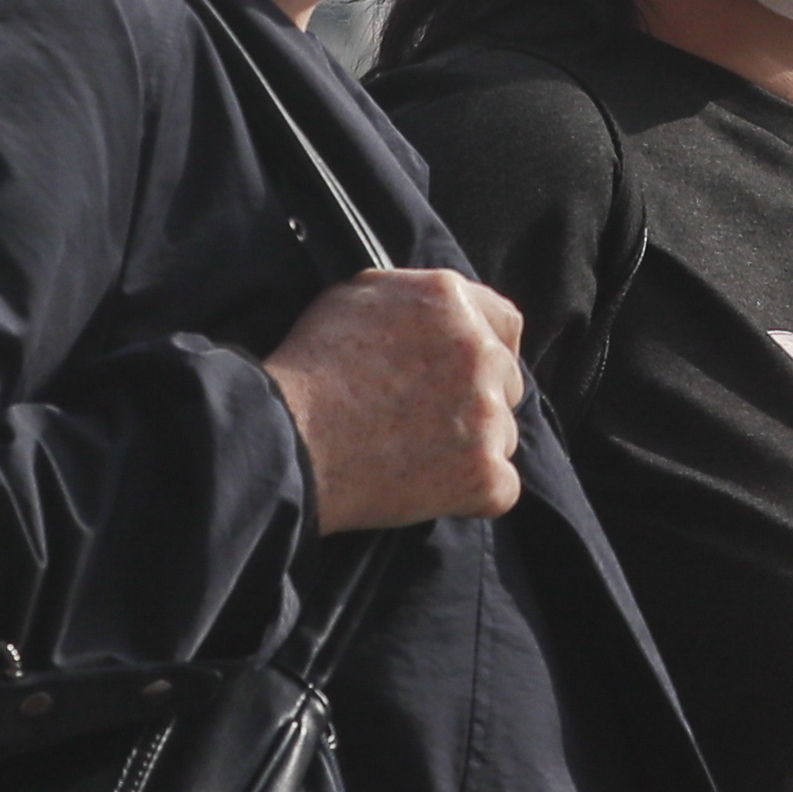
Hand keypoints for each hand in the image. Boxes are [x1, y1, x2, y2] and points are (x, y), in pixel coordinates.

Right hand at [260, 269, 525, 531]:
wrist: (286, 441)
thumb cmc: (308, 369)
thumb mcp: (355, 298)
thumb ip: (414, 297)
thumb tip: (440, 312)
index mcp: (451, 303)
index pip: (504, 324)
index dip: (487, 349)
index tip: (466, 374)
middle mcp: (479, 352)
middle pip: (507, 383)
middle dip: (477, 401)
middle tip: (423, 422)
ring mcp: (488, 416)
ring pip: (503, 436)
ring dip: (472, 447)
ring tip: (411, 456)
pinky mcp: (485, 474)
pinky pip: (500, 488)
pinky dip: (471, 494)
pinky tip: (425, 488)